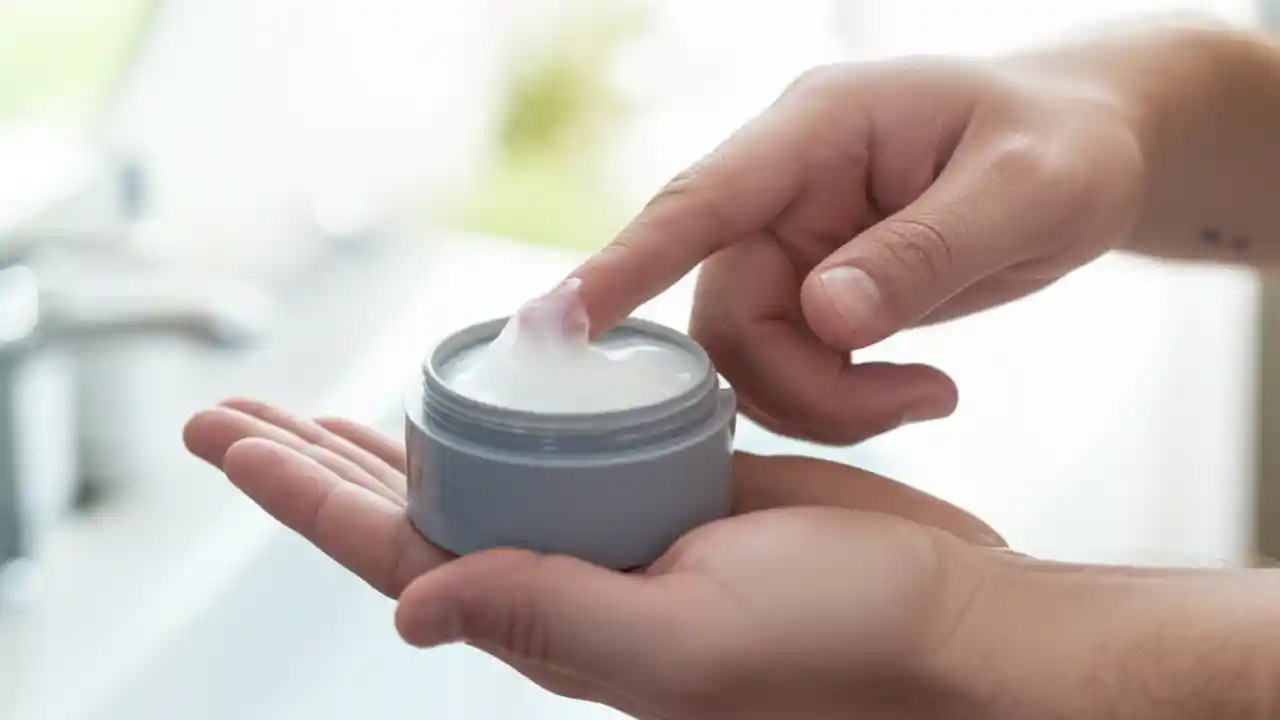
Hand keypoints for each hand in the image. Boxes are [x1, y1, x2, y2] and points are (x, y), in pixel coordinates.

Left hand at [183, 397, 1001, 717]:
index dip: (303, 498)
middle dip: (313, 466)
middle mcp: (569, 579)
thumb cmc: (839, 648)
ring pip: (473, 479)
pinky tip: (476, 396)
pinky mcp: (670, 490)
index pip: (394, 555)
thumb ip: (554, 617)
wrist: (945, 617)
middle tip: (234, 414)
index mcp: (554, 619)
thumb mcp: (689, 641)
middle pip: (410, 513)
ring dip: (393, 440)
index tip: (230, 443)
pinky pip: (558, 450)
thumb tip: (410, 610)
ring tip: (320, 413)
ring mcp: (616, 533)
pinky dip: (501, 418)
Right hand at [573, 46, 1147, 442]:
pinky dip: (838, 401)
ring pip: (748, 355)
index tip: (555, 327)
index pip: (700, 202)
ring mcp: (791, 242)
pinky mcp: (808, 289)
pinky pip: (784, 368)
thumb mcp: (1029, 189)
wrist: (1087, 154)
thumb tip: (827, 315)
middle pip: (726, 312)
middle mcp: (784, 188)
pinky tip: (916, 388)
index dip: (623, 265)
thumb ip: (926, 249)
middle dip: (803, 384)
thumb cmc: (1065, 145)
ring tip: (930, 395)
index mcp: (818, 131)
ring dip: (825, 401)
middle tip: (916, 402)